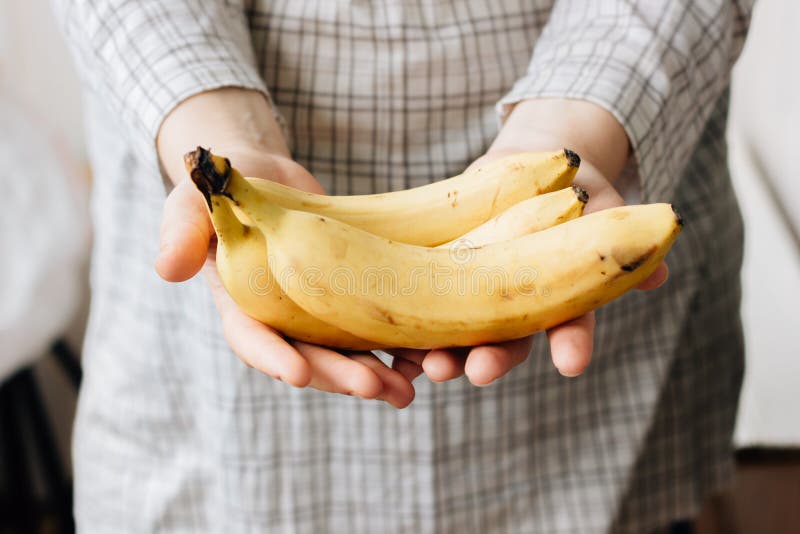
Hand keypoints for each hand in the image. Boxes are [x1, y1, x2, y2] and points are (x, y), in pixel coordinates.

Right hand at [154, 90, 414, 407]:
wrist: (265, 180)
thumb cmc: (225, 189)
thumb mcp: (195, 201)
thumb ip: (181, 230)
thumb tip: (167, 269)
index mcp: (239, 302)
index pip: (252, 338)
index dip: (273, 358)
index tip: (299, 376)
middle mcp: (279, 317)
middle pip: (308, 355)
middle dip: (340, 375)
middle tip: (375, 388)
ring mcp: (315, 310)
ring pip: (346, 351)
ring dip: (376, 374)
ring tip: (408, 389)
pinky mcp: (345, 295)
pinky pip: (371, 326)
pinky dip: (397, 344)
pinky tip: (425, 356)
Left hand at [389, 99, 667, 384]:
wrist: (531, 170)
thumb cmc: (572, 194)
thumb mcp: (600, 209)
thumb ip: (618, 243)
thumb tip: (659, 273)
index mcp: (558, 296)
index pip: (570, 324)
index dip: (572, 343)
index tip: (572, 365)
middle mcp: (516, 306)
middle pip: (507, 340)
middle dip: (493, 358)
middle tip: (476, 372)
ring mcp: (476, 294)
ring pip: (460, 332)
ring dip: (444, 352)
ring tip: (429, 367)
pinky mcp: (440, 275)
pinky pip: (421, 305)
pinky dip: (406, 329)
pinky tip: (391, 346)